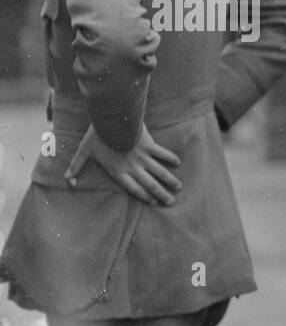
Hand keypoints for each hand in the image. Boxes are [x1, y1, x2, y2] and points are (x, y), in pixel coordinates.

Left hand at [65, 124, 181, 206]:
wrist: (111, 122)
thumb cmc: (96, 137)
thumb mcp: (84, 151)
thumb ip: (77, 166)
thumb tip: (66, 179)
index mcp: (118, 171)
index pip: (134, 188)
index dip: (144, 196)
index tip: (153, 202)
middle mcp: (133, 167)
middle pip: (150, 184)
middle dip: (161, 194)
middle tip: (171, 202)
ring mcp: (143, 157)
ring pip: (159, 172)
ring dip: (169, 180)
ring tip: (178, 187)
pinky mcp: (149, 146)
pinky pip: (162, 154)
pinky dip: (170, 158)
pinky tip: (177, 163)